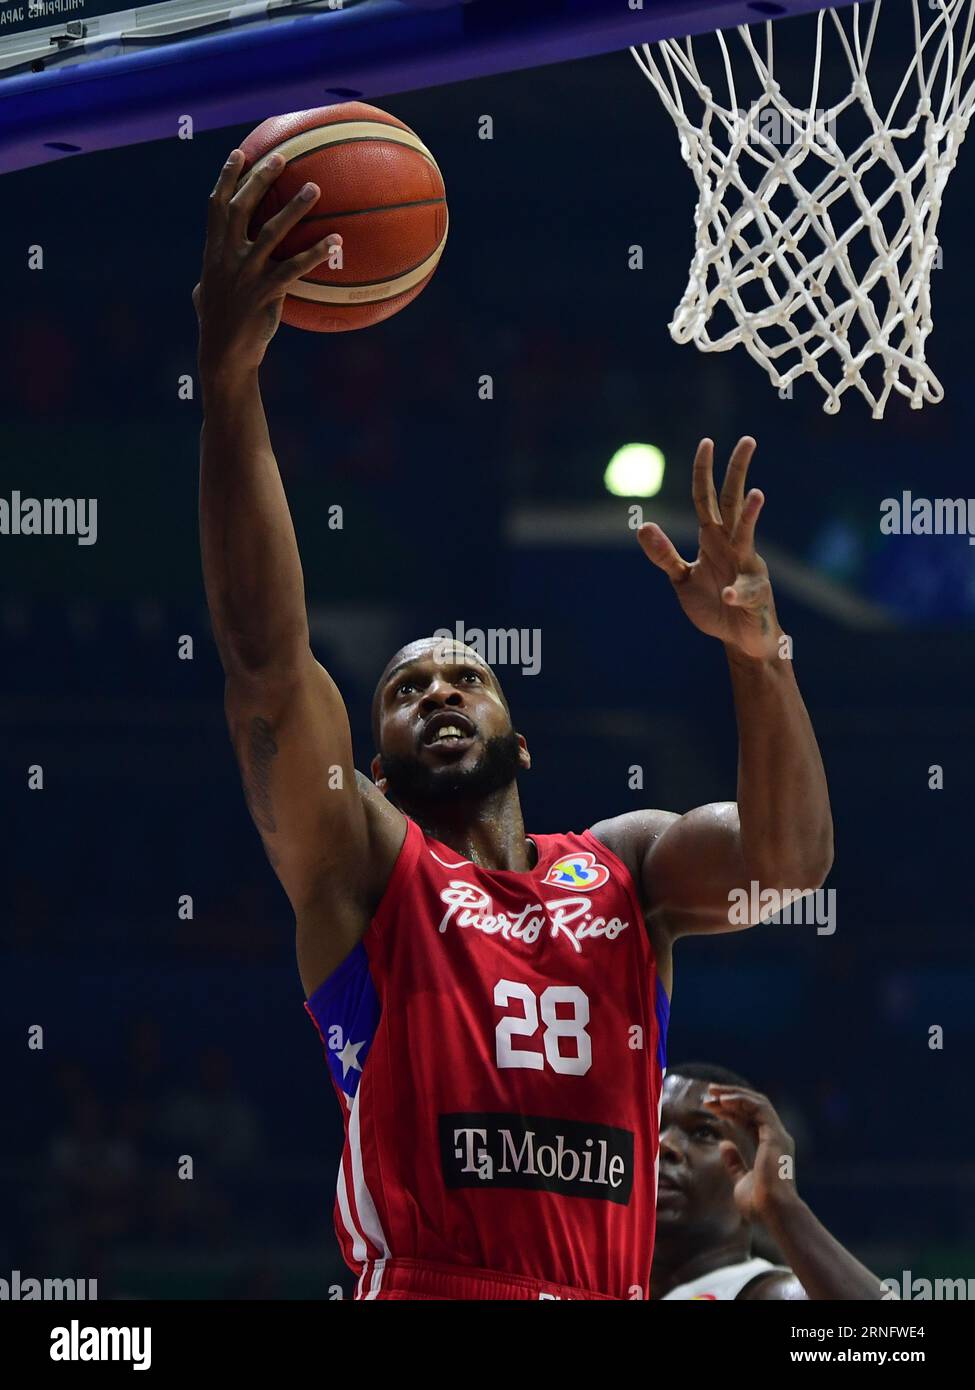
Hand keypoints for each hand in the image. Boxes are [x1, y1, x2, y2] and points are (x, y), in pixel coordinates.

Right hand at [192, 149, 342, 377]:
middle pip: (242, 207)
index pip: (217, 206)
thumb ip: (212, 273)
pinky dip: (316, 253)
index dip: (227, 178)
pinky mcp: (265, 293)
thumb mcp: (206, 293)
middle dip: (260, 178)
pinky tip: (335, 242)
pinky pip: (295, 268)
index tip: (240, 153)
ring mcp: (246, 274)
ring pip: (271, 232)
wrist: (224, 356)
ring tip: (315, 188)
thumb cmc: (218, 325)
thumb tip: (209, 271)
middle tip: (282, 157)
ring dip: (294, 208)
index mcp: (213, 252)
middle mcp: (227, 257)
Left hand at [638, 437, 780, 659]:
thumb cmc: (713, 604)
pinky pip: (744, 591)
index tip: (706, 443)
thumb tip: (643, 526)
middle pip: (733, 502)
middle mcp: (733, 545)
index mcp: (714, 538)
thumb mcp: (681, 579)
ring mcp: (747, 567)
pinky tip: (727, 595)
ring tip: (756, 496)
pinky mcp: (755, 595)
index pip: (706, 498)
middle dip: (739, 471)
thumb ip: (664, 555)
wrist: (739, 639)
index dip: (704, 472)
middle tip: (748, 439)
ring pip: (748, 536)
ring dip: (750, 517)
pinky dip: (736, 593)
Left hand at [703, 1083, 797, 1221]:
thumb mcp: (741, 1181)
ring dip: (734, 1094)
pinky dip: (741, 1100)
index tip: (710, 1106)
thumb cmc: (760, 1205)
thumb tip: (724, 1145)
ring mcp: (778, 1136)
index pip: (750, 1120)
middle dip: (731, 1097)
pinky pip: (759, 1108)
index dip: (730, 1110)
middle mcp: (777, 1139)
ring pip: (757, 1103)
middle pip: (753, 1108)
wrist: (775, 1213)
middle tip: (710, 1091)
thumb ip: (735, 1163)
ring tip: (713, 1091)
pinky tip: (723, 1100)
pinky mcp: (775, 1135)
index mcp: (770, 1149)